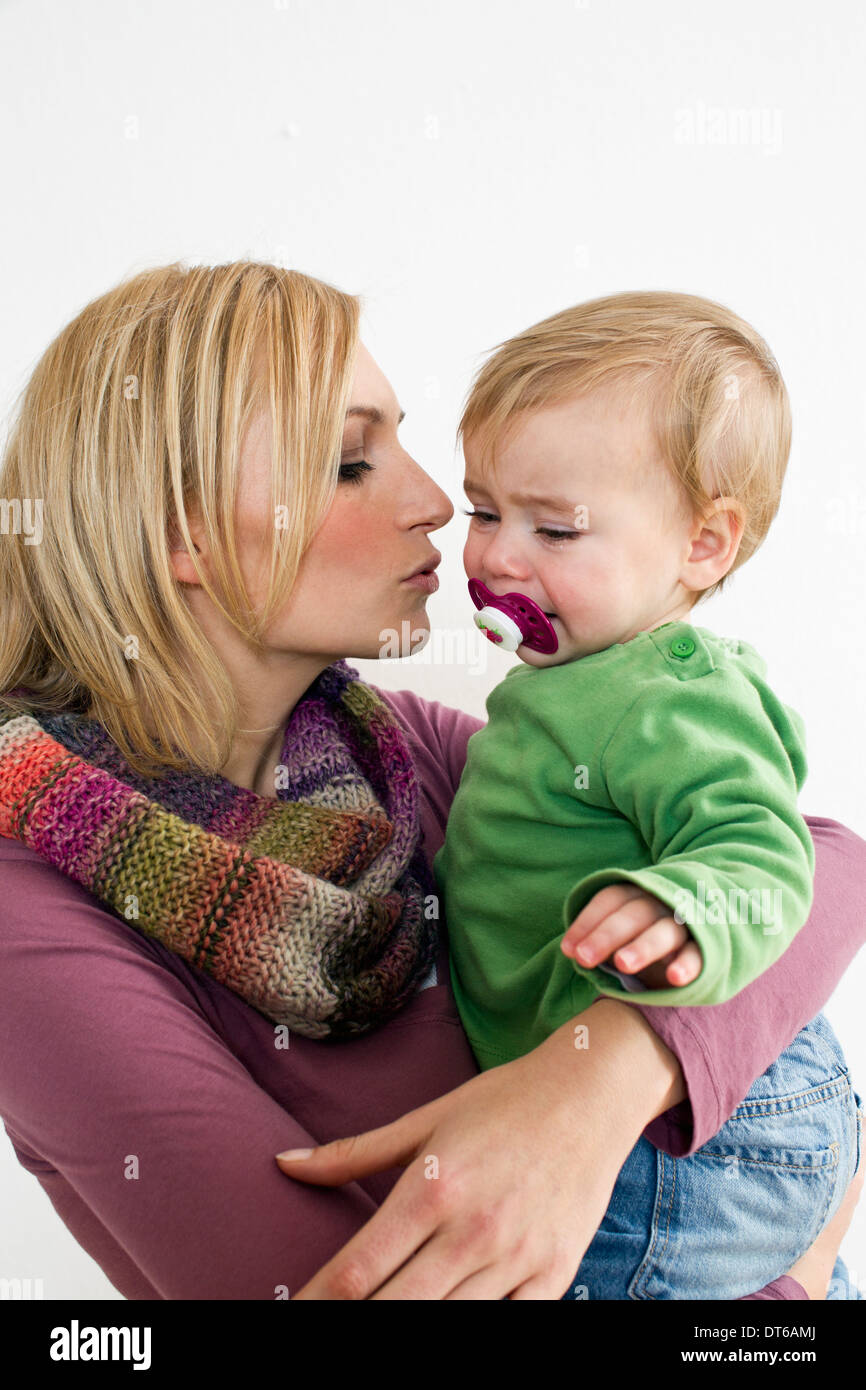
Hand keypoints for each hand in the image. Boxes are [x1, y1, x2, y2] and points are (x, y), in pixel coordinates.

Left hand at [274, 1000, 669, 1298]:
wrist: (591, 1094)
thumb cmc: (501, 1104)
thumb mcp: (424, 1121)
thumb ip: (351, 1154)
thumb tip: (283, 1166)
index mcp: (431, 1188)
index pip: (356, 1271)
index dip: (316, 1302)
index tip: (293, 1310)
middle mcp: (472, 1230)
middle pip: (393, 1309)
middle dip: (352, 1322)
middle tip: (328, 1319)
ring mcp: (516, 1260)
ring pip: (445, 1324)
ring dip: (406, 1326)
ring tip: (384, 1312)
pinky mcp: (553, 1277)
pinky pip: (504, 1326)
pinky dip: (471, 1325)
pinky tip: (445, 1313)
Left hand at [561, 882, 702, 987]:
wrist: (713, 915)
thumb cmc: (652, 929)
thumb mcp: (628, 925)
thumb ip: (604, 936)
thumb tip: (572, 952)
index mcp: (639, 893)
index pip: (610, 900)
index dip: (587, 922)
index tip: (568, 949)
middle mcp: (661, 902)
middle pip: (632, 915)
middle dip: (606, 936)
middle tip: (583, 959)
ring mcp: (686, 922)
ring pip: (664, 931)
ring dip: (643, 946)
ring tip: (622, 964)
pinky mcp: (709, 945)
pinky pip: (698, 953)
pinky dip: (687, 964)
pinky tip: (675, 978)